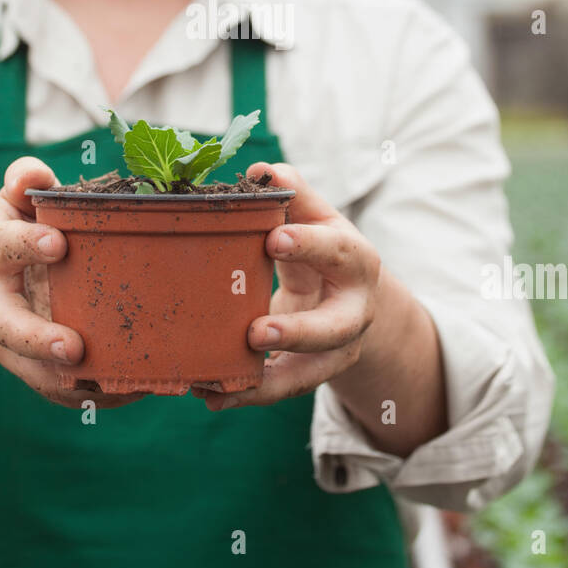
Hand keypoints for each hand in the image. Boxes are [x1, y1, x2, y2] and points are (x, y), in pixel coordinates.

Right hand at [0, 156, 147, 410]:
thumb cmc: (20, 228)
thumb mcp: (16, 199)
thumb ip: (24, 179)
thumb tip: (33, 174)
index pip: (3, 245)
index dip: (27, 243)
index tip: (58, 243)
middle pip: (7, 329)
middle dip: (37, 340)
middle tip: (72, 348)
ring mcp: (12, 344)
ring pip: (32, 372)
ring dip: (69, 382)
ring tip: (113, 380)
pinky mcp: (35, 369)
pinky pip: (60, 392)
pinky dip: (94, 395)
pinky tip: (131, 388)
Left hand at [190, 162, 380, 410]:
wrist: (355, 298)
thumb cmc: (324, 247)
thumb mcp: (317, 216)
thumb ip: (293, 192)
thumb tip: (260, 170)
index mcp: (355, 261)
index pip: (336, 251)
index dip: (308, 245)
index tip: (273, 238)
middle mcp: (355, 312)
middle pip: (334, 328)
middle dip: (296, 333)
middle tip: (255, 334)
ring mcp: (337, 351)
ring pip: (307, 375)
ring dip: (265, 382)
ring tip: (219, 384)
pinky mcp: (312, 375)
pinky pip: (281, 391)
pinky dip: (246, 395)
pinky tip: (211, 397)